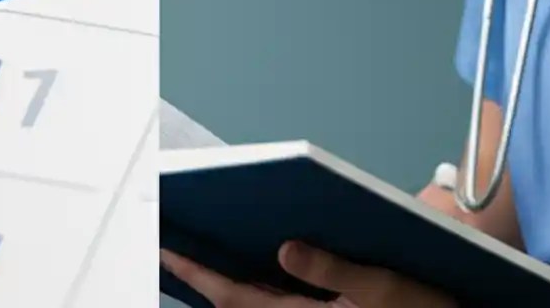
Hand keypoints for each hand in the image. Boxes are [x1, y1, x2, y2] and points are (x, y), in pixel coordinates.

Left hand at [161, 240, 455, 307]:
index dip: (198, 273)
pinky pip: (276, 304)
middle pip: (237, 303)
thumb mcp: (382, 286)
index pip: (235, 297)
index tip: (168, 251)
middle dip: (205, 277)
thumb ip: (331, 270)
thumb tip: (285, 248)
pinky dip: (256, 287)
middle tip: (175, 247)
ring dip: (228, 283)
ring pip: (255, 304)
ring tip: (205, 253)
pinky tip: (256, 264)